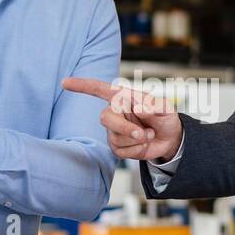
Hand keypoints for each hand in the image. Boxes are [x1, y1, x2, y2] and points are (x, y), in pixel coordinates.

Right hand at [62, 77, 182, 161]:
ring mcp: (114, 130)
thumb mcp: (167, 108)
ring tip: (149, 135)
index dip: (82, 86)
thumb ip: (155, 106)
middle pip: (105, 118)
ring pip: (115, 137)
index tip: (64, 83)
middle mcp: (115, 112)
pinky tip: (144, 144)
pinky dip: (136, 150)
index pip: (100, 89)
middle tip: (143, 134)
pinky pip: (120, 151)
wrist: (169, 138)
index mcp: (123, 97)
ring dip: (136, 140)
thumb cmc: (165, 117)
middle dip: (124, 128)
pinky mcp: (117, 146)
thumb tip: (138, 108)